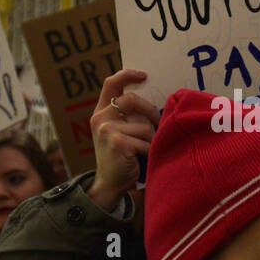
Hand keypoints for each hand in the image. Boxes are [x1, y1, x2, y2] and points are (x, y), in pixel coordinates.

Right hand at [88, 70, 159, 211]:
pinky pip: (145, 141)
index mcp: (101, 112)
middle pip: (133, 100)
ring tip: (145, 150)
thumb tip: (156, 100)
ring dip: (151, 139)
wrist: (109, 184)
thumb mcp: (118, 132)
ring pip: (144, 125)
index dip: (127, 75)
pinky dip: (149, 151)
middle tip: (158, 124)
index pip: (111, 83)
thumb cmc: (121, 157)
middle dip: (151, 112)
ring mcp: (107, 130)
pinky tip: (143, 159)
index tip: (144, 75)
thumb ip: (127, 116)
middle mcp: (101, 118)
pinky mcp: (117, 142)